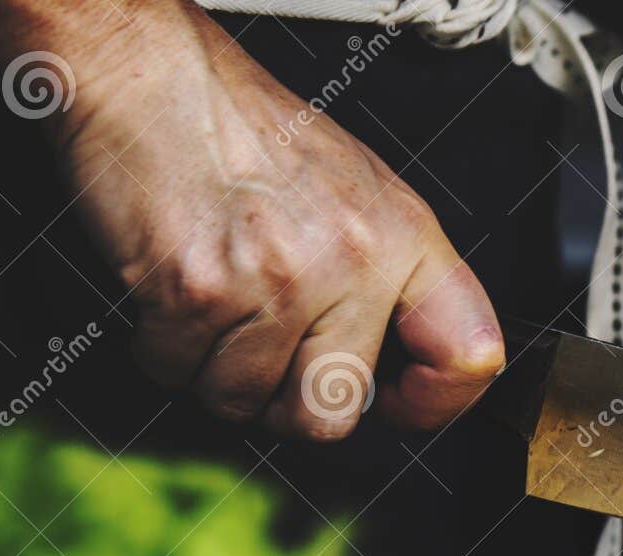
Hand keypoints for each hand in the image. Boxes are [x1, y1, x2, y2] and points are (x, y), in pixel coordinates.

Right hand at [32, 1, 502, 438]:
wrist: (155, 75)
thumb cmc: (252, 135)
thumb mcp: (362, 194)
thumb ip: (395, 283)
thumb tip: (402, 375)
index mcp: (404, 237)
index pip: (467, 356)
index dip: (433, 404)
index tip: (396, 403)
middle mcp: (353, 260)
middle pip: (331, 413)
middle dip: (286, 402)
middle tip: (267, 354)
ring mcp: (278, 277)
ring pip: (243, 400)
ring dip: (216, 370)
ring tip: (216, 301)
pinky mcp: (199, 287)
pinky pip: (179, 371)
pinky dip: (164, 346)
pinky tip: (175, 290)